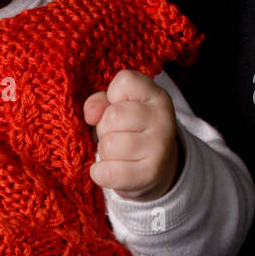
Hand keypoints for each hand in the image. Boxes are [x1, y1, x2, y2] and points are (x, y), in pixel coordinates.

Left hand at [83, 69, 180, 200]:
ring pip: (109, 145)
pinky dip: (100, 173)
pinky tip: (111, 170)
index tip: (122, 107)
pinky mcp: (150, 174)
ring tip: (118, 154)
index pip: (125, 81)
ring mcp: (159, 147)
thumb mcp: (118, 108)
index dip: (113, 96)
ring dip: (104, 152)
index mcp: (157, 96)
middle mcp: (163, 119)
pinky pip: (106, 172)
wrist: (157, 170)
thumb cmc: (131, 132)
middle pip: (112, 116)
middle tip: (118, 136)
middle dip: (105, 129)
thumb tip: (91, 115)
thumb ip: (100, 102)